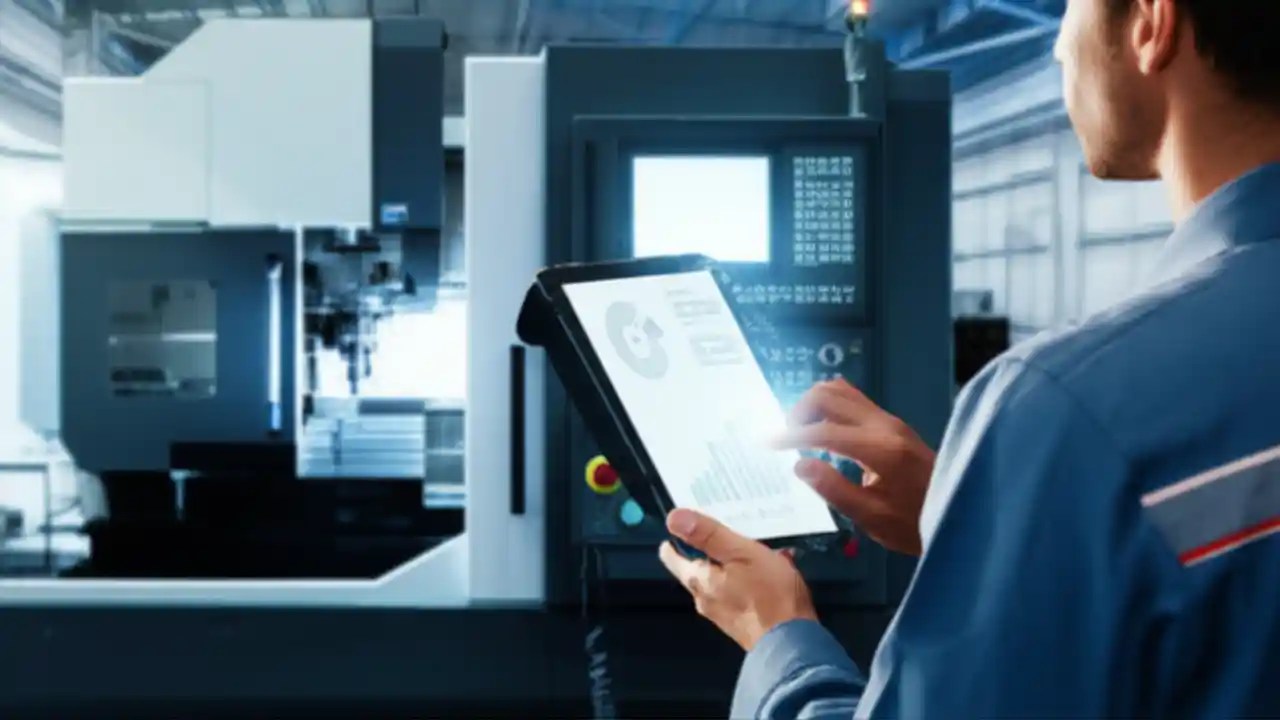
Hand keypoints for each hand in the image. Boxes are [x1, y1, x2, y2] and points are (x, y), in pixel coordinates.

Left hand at [658, 508, 816, 650]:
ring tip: (751, 551)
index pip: (674, 558)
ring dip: (730, 566)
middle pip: (697, 570)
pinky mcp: (741, 624)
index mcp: (700, 580)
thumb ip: (708, 535)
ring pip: (719, 582)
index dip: (674, 543)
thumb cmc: (769, 594)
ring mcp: (722, 615)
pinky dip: (744, 581)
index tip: (675, 532)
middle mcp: (705, 600)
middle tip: (718, 534)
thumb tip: (674, 518)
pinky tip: (765, 575)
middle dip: (707, 552)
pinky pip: (735, 595)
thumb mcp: (741, 552)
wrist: (793, 643)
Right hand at [774, 378, 935, 555]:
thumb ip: (834, 489)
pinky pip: (853, 401)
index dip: (790, 436)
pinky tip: (823, 433)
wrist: (960, 515)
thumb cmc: (914, 524)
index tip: (766, 443)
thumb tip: (800, 465)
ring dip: (814, 406)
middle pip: (828, 395)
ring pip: (840, 391)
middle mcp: (884, 425)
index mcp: (879, 449)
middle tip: (787, 440)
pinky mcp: (891, 423)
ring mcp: (889, 420)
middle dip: (799, 412)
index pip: (823, 432)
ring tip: (801, 434)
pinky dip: (830, 408)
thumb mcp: (872, 517)